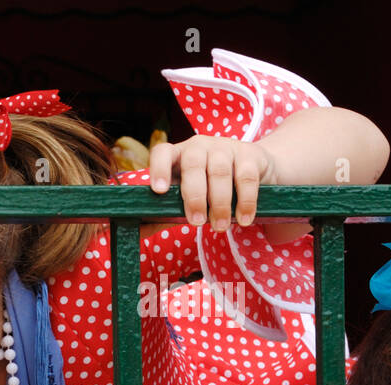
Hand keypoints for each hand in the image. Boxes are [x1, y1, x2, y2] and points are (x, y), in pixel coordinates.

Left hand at [148, 135, 277, 230]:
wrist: (253, 170)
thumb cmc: (207, 188)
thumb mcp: (183, 198)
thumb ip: (162, 213)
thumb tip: (137, 232)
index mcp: (177, 155)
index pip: (162, 153)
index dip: (159, 169)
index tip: (158, 191)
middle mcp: (199, 146)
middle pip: (193, 165)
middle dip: (194, 196)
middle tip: (197, 222)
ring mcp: (224, 147)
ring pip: (219, 171)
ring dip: (219, 203)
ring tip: (219, 226)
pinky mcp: (249, 154)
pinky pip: (245, 176)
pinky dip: (245, 200)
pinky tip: (243, 218)